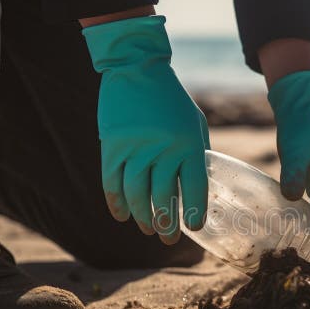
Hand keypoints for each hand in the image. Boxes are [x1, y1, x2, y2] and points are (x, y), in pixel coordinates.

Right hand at [83, 15, 208, 244]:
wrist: (137, 68)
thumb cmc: (172, 100)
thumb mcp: (195, 123)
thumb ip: (196, 154)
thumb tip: (198, 189)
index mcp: (188, 143)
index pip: (194, 186)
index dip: (194, 211)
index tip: (194, 227)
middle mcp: (162, 148)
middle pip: (162, 196)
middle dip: (166, 223)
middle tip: (168, 240)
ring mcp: (134, 148)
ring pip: (136, 194)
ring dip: (142, 216)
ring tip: (148, 229)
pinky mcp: (111, 146)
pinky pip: (112, 182)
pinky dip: (116, 202)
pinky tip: (122, 216)